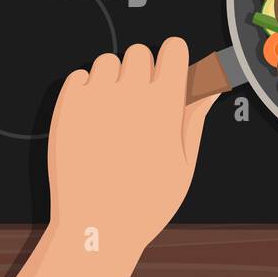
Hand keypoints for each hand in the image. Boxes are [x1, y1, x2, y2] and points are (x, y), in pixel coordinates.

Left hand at [47, 37, 215, 250]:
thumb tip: (211, 85)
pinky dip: (85, 89)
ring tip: (113, 115)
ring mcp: (95, 98)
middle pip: (140, 51)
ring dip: (112, 79)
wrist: (95, 228)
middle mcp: (130, 93)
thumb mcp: (184, 164)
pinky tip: (92, 119)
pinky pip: (78, 76)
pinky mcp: (66, 107)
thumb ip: (195, 117)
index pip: (174, 48)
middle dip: (143, 70)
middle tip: (140, 104)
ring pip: (107, 61)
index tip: (170, 72)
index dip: (173, 59)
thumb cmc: (144, 204)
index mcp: (165, 105)